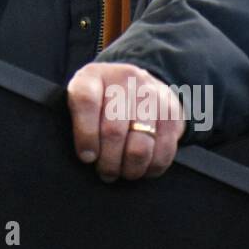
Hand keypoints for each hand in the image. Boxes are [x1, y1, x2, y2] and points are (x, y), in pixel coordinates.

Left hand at [66, 61, 185, 181]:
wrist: (137, 85)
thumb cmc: (101, 101)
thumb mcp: (79, 101)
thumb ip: (76, 121)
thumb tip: (87, 156)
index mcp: (94, 76)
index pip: (86, 101)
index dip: (85, 134)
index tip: (86, 157)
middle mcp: (124, 79)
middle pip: (114, 130)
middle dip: (108, 161)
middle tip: (105, 173)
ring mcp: (151, 93)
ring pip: (140, 145)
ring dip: (130, 168)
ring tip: (122, 172)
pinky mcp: (172, 111)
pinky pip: (165, 150)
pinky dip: (152, 167)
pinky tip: (142, 169)